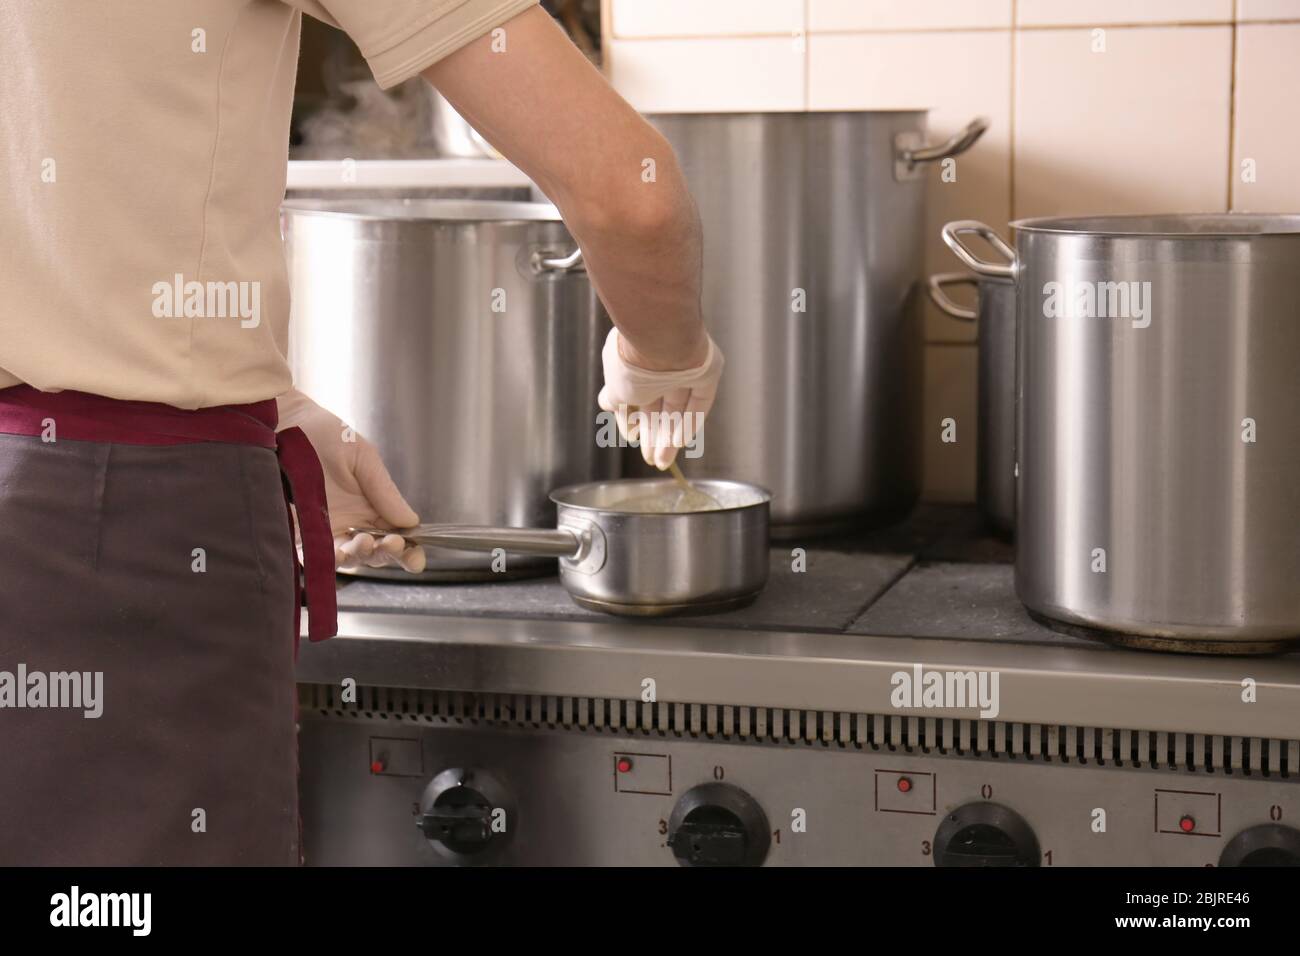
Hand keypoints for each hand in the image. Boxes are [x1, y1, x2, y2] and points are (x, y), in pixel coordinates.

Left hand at [276, 389, 425, 572]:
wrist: (286, 423)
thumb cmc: (326, 434)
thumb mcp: (363, 457)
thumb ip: (385, 490)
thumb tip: (411, 522)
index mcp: (373, 508)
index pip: (396, 537)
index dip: (407, 552)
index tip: (415, 558)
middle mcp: (351, 523)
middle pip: (375, 553)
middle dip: (387, 554)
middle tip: (392, 543)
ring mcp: (325, 531)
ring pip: (348, 558)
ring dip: (360, 556)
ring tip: (365, 542)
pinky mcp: (298, 533)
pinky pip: (313, 555)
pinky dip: (326, 560)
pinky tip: (336, 553)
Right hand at [596, 327, 723, 469]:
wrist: (660, 337)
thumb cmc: (631, 362)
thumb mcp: (614, 389)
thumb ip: (615, 406)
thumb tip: (627, 429)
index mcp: (635, 361)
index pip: (638, 395)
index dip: (636, 421)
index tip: (634, 440)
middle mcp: (660, 363)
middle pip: (659, 405)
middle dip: (655, 435)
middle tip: (652, 460)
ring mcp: (685, 366)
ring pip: (678, 406)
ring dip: (670, 435)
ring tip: (664, 460)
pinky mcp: (707, 370)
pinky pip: (700, 401)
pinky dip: (690, 422)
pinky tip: (679, 442)